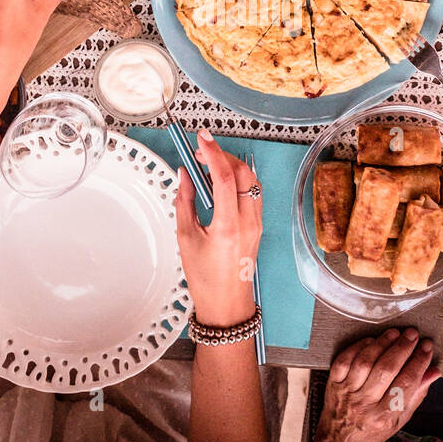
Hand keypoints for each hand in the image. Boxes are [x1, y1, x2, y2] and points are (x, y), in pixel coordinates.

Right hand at [175, 131, 261, 327]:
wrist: (227, 304)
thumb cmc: (206, 279)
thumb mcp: (185, 238)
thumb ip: (184, 202)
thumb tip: (184, 175)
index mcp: (228, 226)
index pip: (225, 177)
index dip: (212, 152)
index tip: (202, 137)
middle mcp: (248, 222)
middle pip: (242, 173)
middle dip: (222, 155)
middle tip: (200, 151)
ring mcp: (257, 223)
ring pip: (251, 180)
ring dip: (231, 165)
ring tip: (208, 165)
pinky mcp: (258, 224)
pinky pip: (253, 192)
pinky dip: (238, 179)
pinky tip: (221, 181)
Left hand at [314, 328, 438, 441]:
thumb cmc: (370, 431)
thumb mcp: (400, 420)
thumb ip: (416, 394)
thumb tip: (433, 372)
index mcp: (384, 416)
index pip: (406, 383)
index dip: (419, 362)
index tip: (426, 348)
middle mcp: (365, 404)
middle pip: (387, 369)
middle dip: (403, 348)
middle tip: (413, 335)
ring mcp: (348, 392)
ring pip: (366, 361)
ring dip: (382, 343)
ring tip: (395, 334)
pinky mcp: (334, 383)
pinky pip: (345, 360)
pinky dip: (358, 347)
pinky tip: (371, 340)